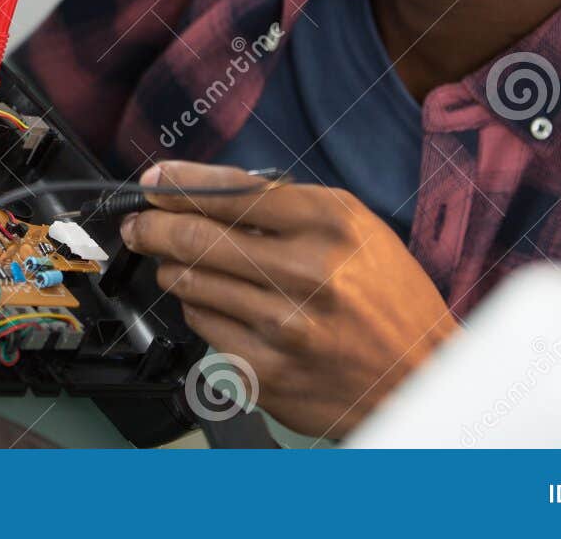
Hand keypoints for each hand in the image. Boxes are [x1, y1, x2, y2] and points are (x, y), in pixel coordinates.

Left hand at [120, 160, 458, 438]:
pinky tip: (228, 308)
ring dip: (175, 269)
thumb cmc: (388, 298)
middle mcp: (305, 273)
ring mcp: (282, 327)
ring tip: (185, 264)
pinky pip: (203, 328)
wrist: (421, 378)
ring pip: (188, 284)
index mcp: (329, 224)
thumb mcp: (354, 227)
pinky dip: (204, 311)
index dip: (177, 184)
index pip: (229, 192)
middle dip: (152, 227)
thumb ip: (283, 204)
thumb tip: (204, 188)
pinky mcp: (265, 372)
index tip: (153, 183)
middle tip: (139, 225)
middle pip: (193, 238)